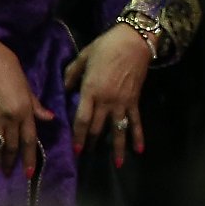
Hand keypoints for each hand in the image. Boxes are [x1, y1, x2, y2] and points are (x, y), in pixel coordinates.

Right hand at [0, 32, 53, 177]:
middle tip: (9, 175)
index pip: (29, 139)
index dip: (29, 158)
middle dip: (11, 162)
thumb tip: (50, 118)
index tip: (28, 173)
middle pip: (12, 145)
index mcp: (25, 110)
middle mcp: (10, 117)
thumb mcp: (27, 87)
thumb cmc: (10, 69)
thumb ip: (36, 105)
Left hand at [64, 25, 150, 167]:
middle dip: (92, 143)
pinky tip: (139, 150)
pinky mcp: (134, 99)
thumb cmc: (106, 46)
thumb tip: (64, 89)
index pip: (82, 120)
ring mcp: (122, 101)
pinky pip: (136, 121)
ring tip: (116, 164)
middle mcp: (106, 100)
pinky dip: (138, 135)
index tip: (75, 150)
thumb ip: (71, 74)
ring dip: (117, 147)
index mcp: (91, 91)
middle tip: (87, 154)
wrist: (134, 40)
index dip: (79, 136)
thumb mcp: (83, 57)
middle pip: (98, 127)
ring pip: (118, 129)